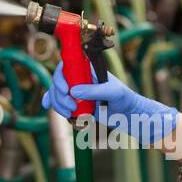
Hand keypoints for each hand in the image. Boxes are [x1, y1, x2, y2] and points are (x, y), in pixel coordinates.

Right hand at [41, 62, 178, 144]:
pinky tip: (52, 108)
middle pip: (59, 81)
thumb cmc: (125, 99)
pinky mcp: (76, 104)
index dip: (61, 76)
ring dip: (58, 103)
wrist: (130, 116)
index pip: (68, 65)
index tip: (66, 90)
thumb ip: (95, 91)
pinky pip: (60, 102)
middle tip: (70, 106)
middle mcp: (81, 79)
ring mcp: (77, 92)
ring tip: (71, 113)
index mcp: (89, 70)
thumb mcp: (114, 93)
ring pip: (57, 93)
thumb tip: (74, 92)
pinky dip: (54, 105)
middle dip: (59, 94)